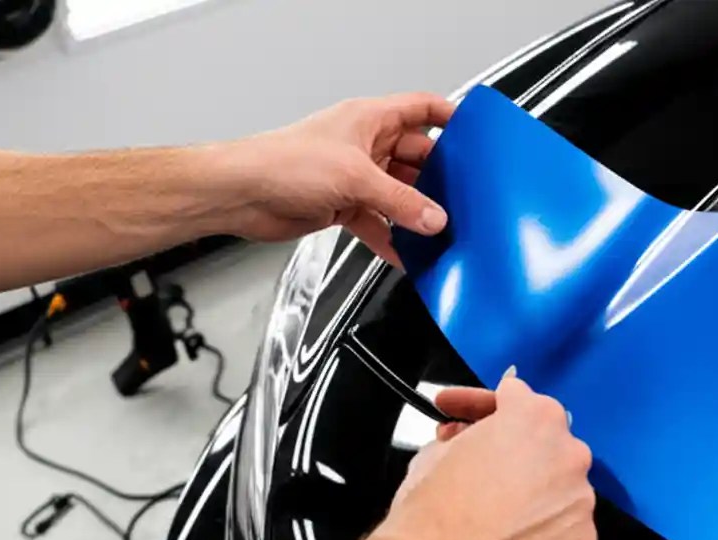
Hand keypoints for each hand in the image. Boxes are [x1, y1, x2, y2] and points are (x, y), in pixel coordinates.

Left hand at [216, 92, 453, 263]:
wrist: (243, 194)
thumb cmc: (285, 163)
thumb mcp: (356, 178)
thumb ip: (400, 201)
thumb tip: (433, 217)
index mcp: (369, 119)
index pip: (420, 109)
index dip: (448, 117)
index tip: (475, 135)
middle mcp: (364, 145)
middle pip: (415, 157)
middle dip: (436, 179)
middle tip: (461, 199)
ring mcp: (354, 176)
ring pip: (397, 193)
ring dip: (413, 213)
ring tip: (438, 230)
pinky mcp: (342, 205)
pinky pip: (377, 221)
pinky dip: (390, 237)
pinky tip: (405, 253)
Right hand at [374, 376, 596, 539]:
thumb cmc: (433, 505)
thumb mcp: (437, 450)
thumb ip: (467, 435)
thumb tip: (469, 441)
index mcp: (534, 417)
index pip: (515, 396)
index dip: (478, 407)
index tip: (457, 418)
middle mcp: (569, 451)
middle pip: (545, 442)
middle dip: (513, 449)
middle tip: (479, 466)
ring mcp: (581, 498)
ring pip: (560, 487)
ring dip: (533, 492)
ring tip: (495, 514)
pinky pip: (564, 529)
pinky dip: (543, 532)